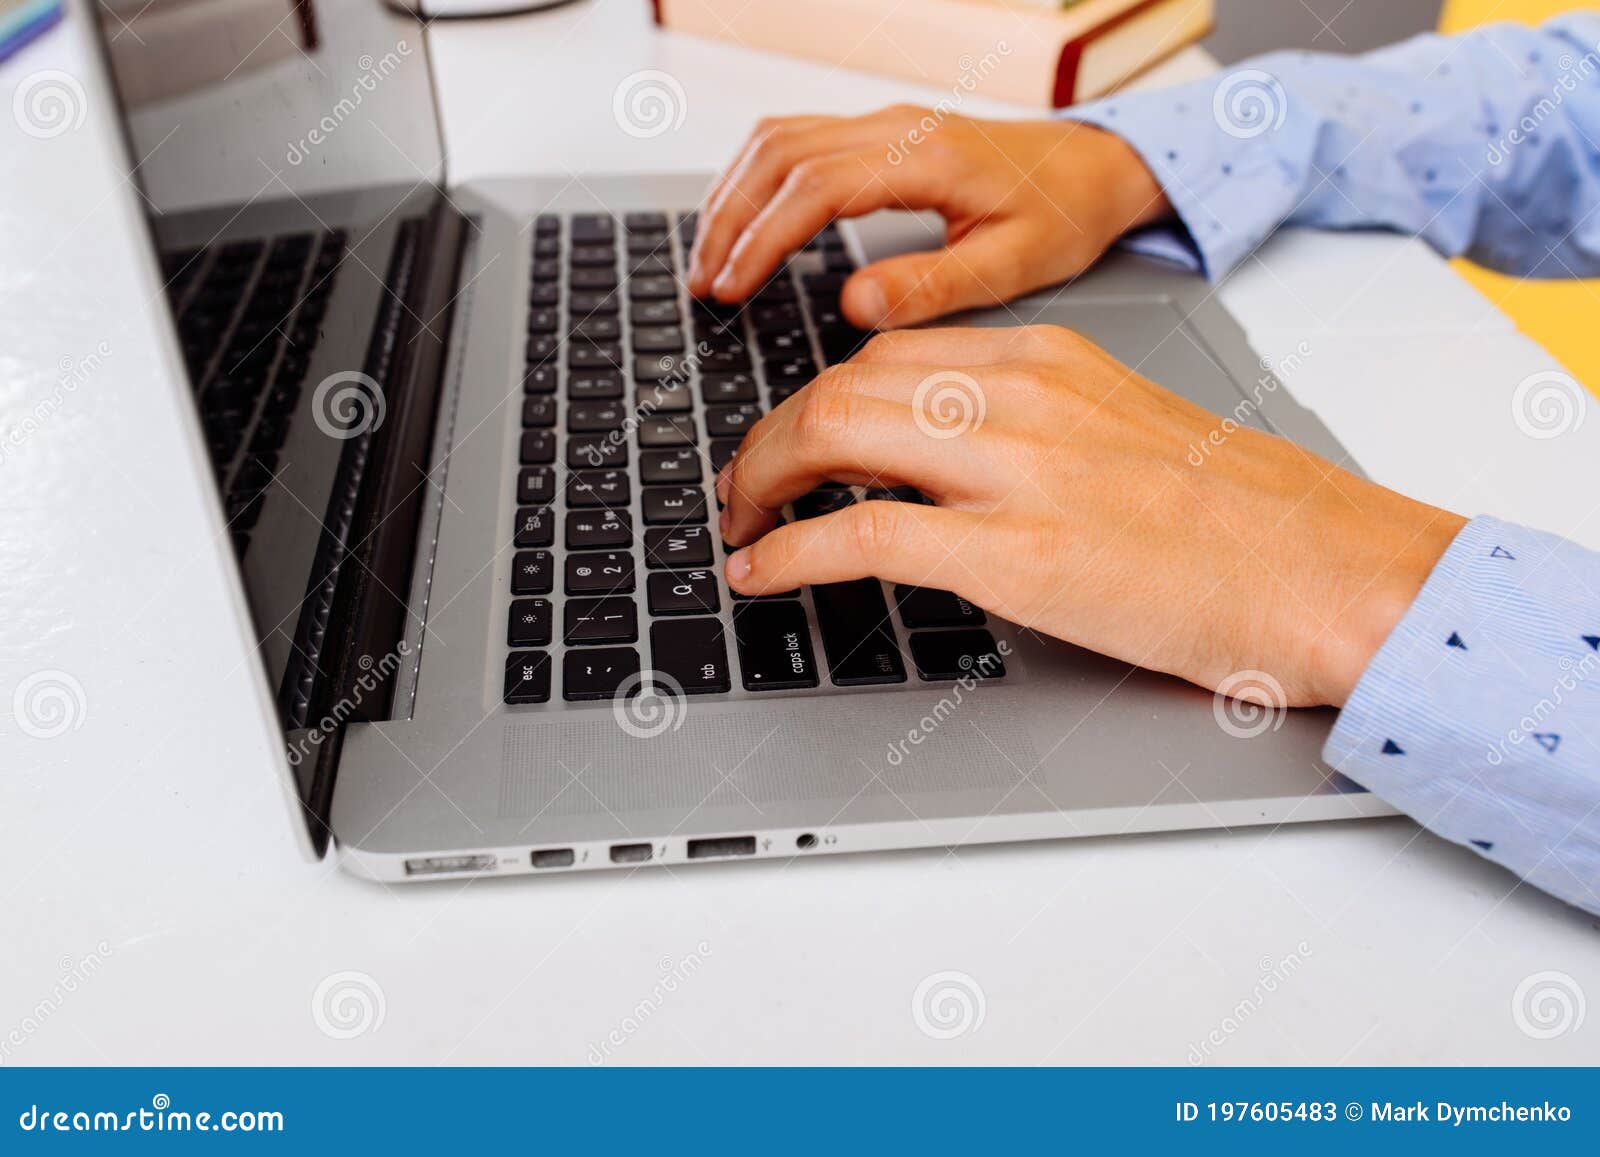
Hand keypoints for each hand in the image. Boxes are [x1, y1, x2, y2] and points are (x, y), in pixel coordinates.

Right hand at [687, 106, 1170, 328]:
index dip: (762, 238)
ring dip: (733, 196)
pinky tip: (742, 220)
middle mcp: (897, 127)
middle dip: (729, 220)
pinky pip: (795, 139)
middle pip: (778, 154)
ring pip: (777, 139)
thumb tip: (854, 304)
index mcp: (928, 157)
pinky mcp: (879, 133)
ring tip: (709, 260)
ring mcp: (884, 123)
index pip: (814, 187)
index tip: (730, 288)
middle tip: (703, 285)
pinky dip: (755, 179)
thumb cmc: (1062, 216)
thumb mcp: (1013, 266)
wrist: (1095, 167)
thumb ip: (934, 285)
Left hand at [716, 327, 1467, 706]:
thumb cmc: (1247, 522)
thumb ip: (1035, 431)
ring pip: (835, 431)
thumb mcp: (1127, 436)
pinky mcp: (1023, 553)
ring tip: (743, 524)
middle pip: (843, 382)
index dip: (818, 400)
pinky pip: (862, 535)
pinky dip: (789, 551)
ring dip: (764, 479)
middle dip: (772, 437)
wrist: (1336, 571)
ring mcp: (1021, 468)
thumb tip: (949, 469)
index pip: (891, 352)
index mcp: (1052, 362)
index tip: (793, 440)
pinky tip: (762, 571)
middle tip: (745, 487)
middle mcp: (1026, 394)